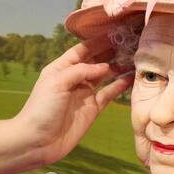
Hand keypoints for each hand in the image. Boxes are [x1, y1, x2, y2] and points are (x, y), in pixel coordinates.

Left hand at [11, 35, 133, 167]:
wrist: (37, 141)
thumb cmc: (42, 108)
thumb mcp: (58, 82)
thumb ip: (81, 71)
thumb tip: (105, 66)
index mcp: (61, 68)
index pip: (82, 49)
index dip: (98, 41)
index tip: (116, 32)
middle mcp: (74, 78)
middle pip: (96, 60)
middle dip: (111, 51)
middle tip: (131, 42)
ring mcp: (84, 93)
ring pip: (105, 75)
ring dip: (118, 66)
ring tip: (136, 57)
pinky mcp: (92, 109)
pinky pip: (109, 93)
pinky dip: (120, 85)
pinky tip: (132, 77)